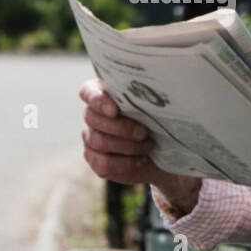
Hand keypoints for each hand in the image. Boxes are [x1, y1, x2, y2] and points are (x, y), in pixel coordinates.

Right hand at [78, 79, 200, 214]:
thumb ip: (147, 97)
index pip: (87, 92)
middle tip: (143, 133)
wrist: (163, 152)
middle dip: (121, 127)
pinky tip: (140, 159)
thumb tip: (159, 88)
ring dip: (127, 146)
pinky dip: (124, 163)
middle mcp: (92, 115)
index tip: (115, 110)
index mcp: (104, 95)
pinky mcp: (94, 159)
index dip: (97, 100)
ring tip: (148, 146)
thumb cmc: (159, 121)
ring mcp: (91, 137)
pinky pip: (102, 162)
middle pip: (92, 118)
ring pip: (99, 141)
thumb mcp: (156, 107)